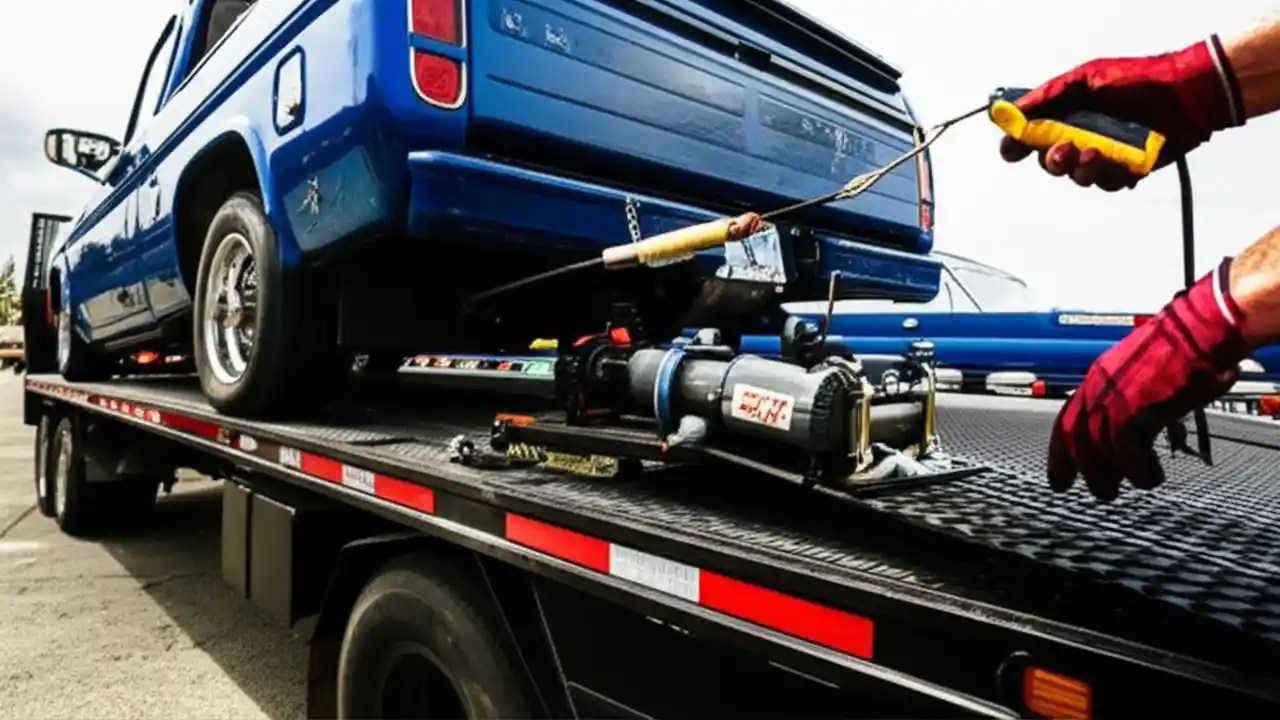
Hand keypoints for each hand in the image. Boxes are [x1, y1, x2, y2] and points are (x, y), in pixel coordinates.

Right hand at [1002, 35, 1244, 189]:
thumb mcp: (1088, 77)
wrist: (1186, 94)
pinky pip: (1105, 183)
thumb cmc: (1140, 80)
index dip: (1016, 144)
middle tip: (1064, 148)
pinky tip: (1120, 159)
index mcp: (1065, 114)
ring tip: (1097, 151)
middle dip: (1052, 159)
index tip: (1014, 146)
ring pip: (1075, 176)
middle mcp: (1079, 136)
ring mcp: (1101, 155)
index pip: (1028, 135)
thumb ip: (1050, 94)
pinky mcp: (1123, 170)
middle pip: (1047, 162)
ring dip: (1080, 167)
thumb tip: (1015, 109)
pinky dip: (1109, 173)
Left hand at [1048, 258, 1248, 499]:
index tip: (1060, 478)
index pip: (1067, 421)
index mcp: (1098, 377)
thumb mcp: (1143, 373)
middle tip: (1102, 492)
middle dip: (1082, 469)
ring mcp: (1114, 397)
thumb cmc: (1185, 347)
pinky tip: (1153, 476)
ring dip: (1114, 474)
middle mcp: (1098, 387)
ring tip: (1136, 484)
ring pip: (1099, 449)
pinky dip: (1140, 470)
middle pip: (1076, 438)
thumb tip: (1132, 430)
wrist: (1201, 330)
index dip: (1061, 453)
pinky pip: (1127, 452)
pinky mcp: (1135, 408)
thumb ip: (1129, 398)